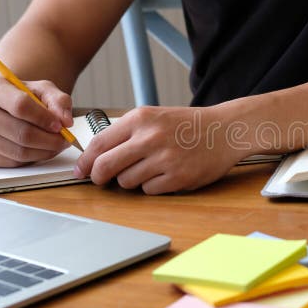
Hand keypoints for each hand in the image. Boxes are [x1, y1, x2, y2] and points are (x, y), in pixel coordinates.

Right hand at [0, 76, 72, 166]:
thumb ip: (59, 101)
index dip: (45, 119)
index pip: (21, 106)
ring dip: (45, 152)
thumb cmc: (22, 95)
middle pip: (22, 134)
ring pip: (19, 152)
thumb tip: (66, 121)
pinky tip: (39, 150)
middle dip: (51, 140)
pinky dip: (32, 159)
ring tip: (57, 145)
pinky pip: (12, 162)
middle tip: (66, 140)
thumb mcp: (42, 89)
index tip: (60, 126)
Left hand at [74, 106, 245, 194]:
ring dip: (130, 181)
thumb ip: (126, 133)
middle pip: (106, 167)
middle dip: (98, 178)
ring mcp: (164, 159)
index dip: (86, 162)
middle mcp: (150, 137)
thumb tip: (96, 157)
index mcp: (140, 119)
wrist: (224, 130)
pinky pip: (149, 190)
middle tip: (100, 180)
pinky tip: (165, 174)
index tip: (82, 170)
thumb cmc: (188, 125)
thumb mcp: (154, 117)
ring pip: (126, 181)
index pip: (99, 144)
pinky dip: (152, 186)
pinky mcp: (177, 177)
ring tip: (147, 169)